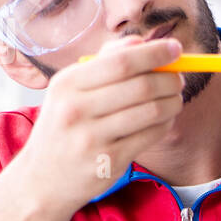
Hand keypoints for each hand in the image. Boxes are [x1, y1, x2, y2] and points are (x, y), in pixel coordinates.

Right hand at [17, 34, 185, 215]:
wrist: (41, 179)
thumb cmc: (64, 126)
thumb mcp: (70, 90)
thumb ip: (104, 62)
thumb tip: (141, 41)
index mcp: (67, 83)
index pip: (121, 61)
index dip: (155, 53)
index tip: (176, 49)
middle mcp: (76, 109)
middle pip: (142, 86)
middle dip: (170, 79)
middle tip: (178, 79)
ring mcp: (92, 138)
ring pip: (152, 111)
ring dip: (173, 102)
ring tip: (175, 99)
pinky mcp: (109, 162)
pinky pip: (151, 135)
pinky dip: (165, 124)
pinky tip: (164, 120)